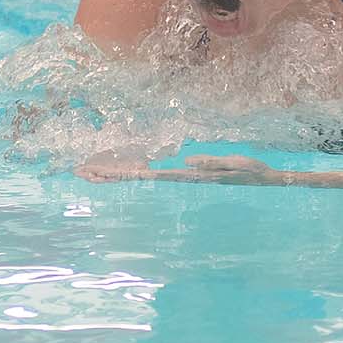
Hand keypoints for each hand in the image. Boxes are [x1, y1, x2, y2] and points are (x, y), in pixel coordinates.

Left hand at [74, 153, 283, 185]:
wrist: (265, 181)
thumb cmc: (251, 172)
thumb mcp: (234, 165)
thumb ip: (210, 163)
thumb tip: (183, 161)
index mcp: (187, 176)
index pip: (145, 175)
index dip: (119, 173)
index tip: (94, 173)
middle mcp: (180, 178)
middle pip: (136, 177)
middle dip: (106, 175)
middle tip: (77, 172)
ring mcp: (183, 177)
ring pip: (143, 177)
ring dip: (117, 175)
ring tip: (91, 172)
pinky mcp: (189, 174)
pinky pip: (156, 174)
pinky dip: (137, 172)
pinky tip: (128, 172)